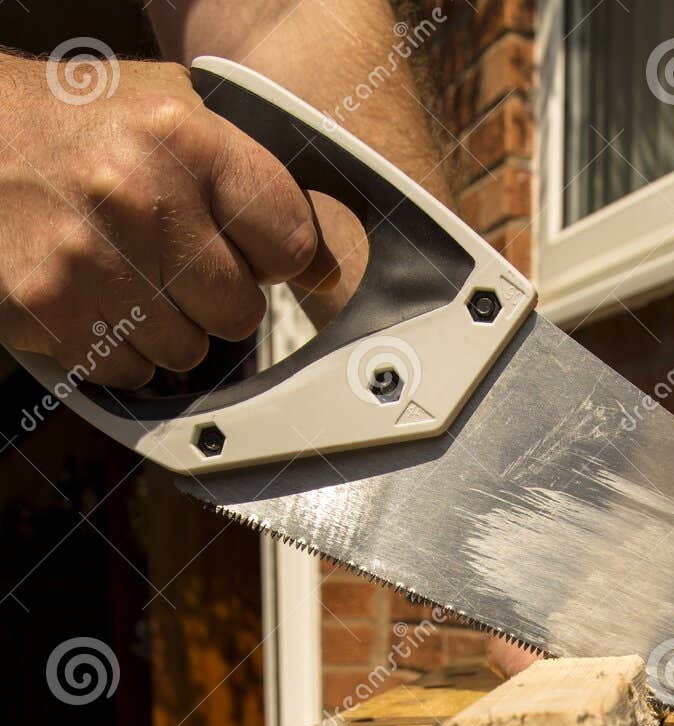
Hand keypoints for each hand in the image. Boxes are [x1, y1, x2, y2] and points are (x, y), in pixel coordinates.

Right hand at [0, 54, 337, 385]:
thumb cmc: (73, 124)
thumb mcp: (168, 106)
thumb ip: (248, 169)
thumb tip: (324, 259)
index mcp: (180, 137)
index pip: (290, 241)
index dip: (275, 254)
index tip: (254, 250)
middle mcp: (137, 195)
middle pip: (241, 311)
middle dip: (217, 296)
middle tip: (175, 261)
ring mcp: (91, 259)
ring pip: (189, 352)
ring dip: (168, 328)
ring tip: (129, 274)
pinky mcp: (51, 310)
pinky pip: (133, 373)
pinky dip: (121, 350)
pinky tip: (97, 299)